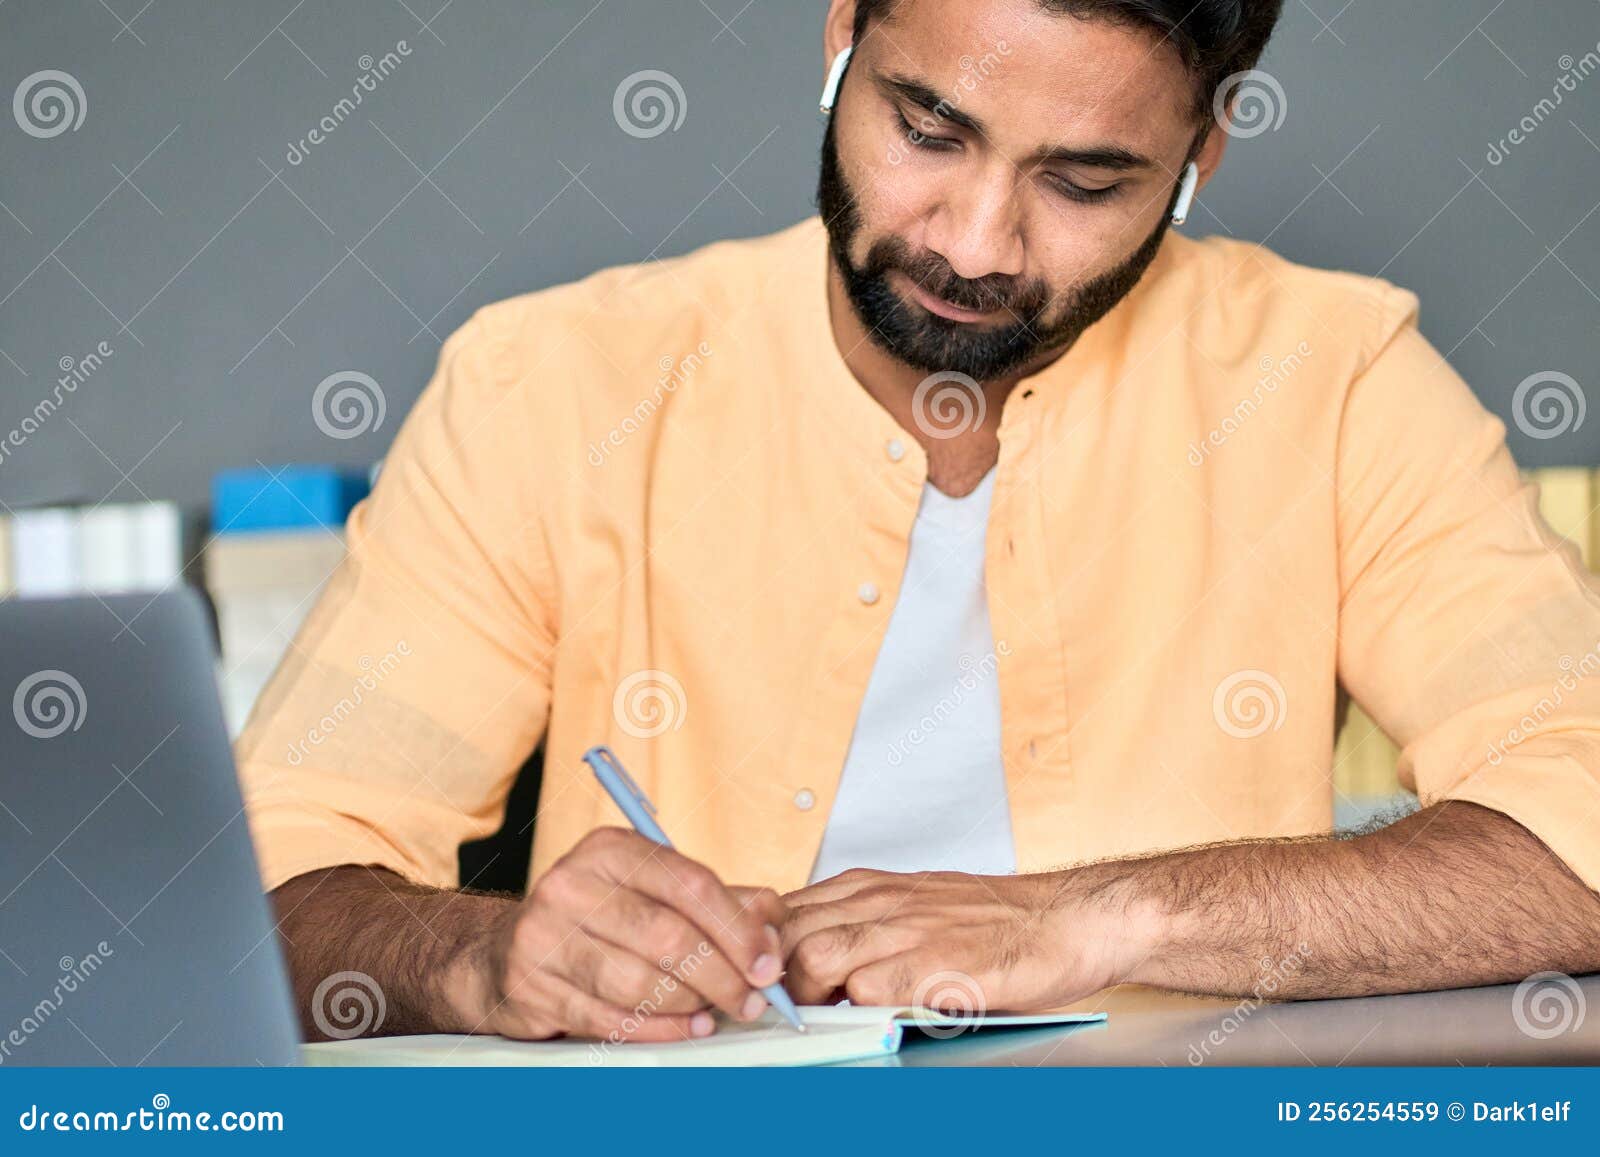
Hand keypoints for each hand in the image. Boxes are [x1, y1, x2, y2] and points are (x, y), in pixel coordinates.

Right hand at [447, 828, 786, 1041]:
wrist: (506, 950)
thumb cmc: (595, 918)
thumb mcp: (652, 890)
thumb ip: (716, 900)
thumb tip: (772, 919)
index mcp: (610, 849)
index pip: (691, 884)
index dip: (739, 929)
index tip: (766, 961)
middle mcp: (572, 884)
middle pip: (669, 936)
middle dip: (723, 975)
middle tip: (752, 998)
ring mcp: (545, 935)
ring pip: (638, 981)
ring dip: (690, 1004)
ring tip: (714, 1012)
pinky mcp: (531, 986)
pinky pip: (608, 1018)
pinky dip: (657, 1029)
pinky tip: (683, 1027)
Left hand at [781, 868, 1147, 1012]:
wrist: (1065, 920)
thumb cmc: (996, 922)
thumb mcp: (915, 905)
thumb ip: (863, 925)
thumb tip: (812, 962)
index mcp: (869, 886)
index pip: (783, 907)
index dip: (761, 945)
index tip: (757, 976)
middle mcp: (879, 900)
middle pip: (786, 931)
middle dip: (772, 974)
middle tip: (781, 1009)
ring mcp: (905, 931)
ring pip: (815, 955)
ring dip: (807, 993)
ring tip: (820, 1017)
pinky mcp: (933, 966)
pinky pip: (867, 989)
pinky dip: (854, 1010)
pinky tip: (863, 1021)